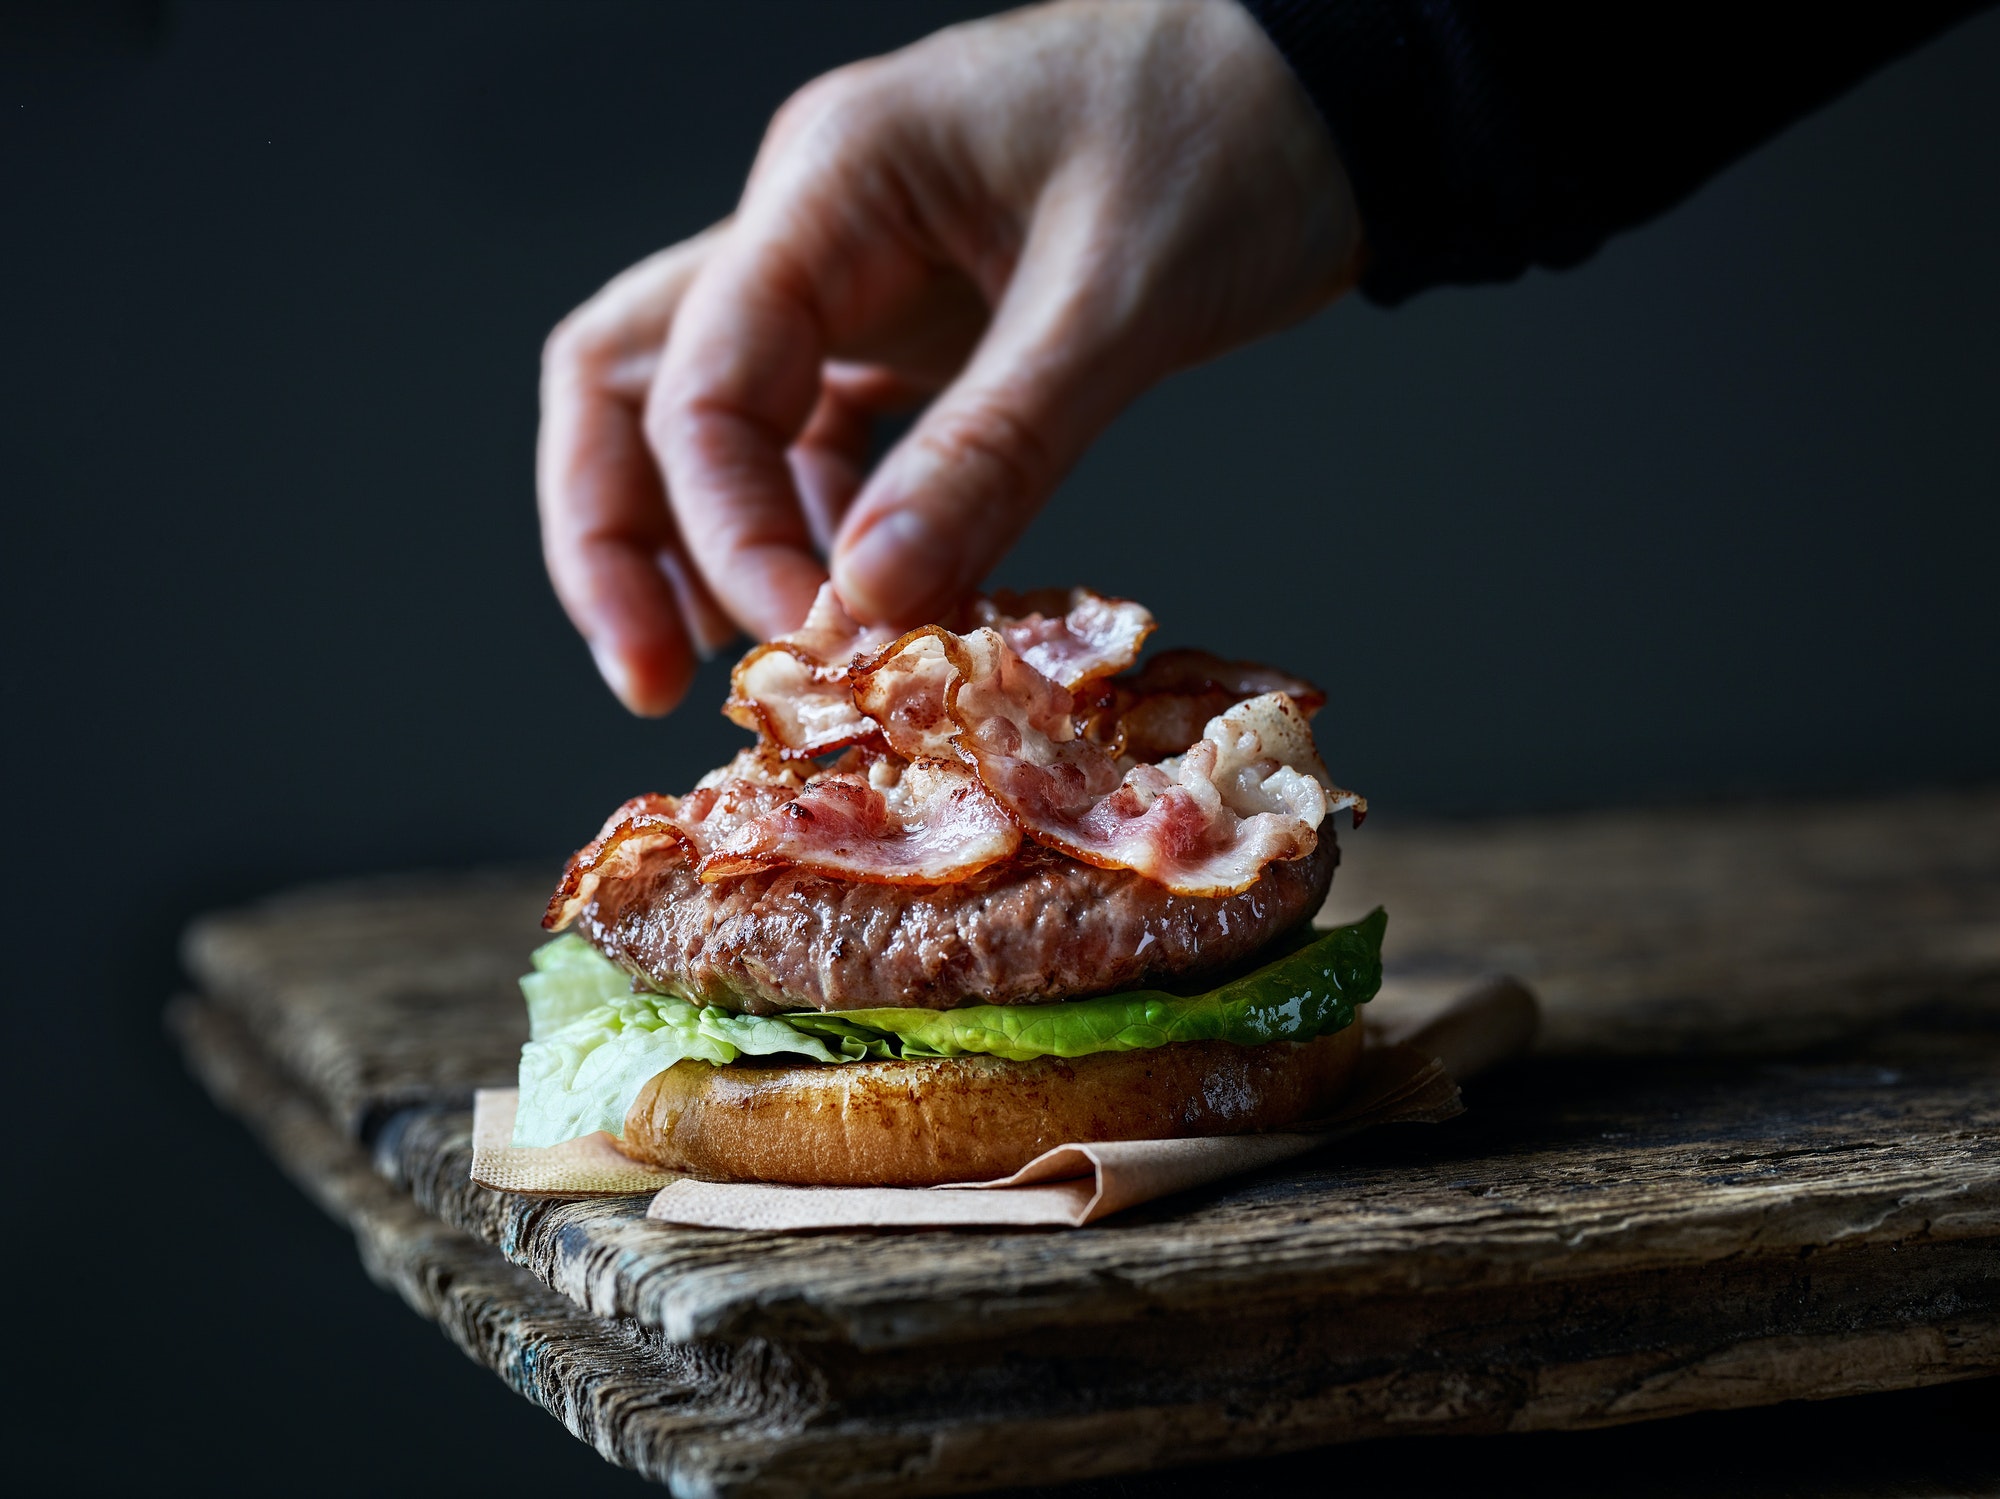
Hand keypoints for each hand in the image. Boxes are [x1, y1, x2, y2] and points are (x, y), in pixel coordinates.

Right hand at [539, 0, 1361, 714]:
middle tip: (654, 682)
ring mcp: (856, 277)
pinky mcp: (915, 329)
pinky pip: (822, 438)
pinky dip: (825, 529)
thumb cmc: (1235, 139)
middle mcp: (815, 223)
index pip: (698, 373)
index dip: (721, 527)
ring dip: (715, 545)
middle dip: (620, 537)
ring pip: (713, 417)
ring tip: (767, 673)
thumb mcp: (1117, 300)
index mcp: (835, 180)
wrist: (1328, 93)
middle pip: (635, 382)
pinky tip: (862, 611)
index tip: (807, 641)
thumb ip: (992, 451)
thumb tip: (869, 600)